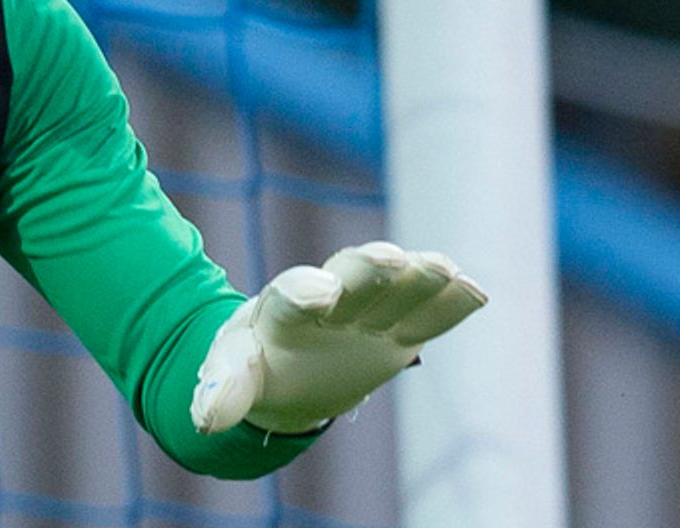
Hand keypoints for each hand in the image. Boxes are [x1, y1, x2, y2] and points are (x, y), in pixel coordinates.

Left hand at [190, 241, 487, 435]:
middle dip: (369, 270)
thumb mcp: (231, 376)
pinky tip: (475, 291)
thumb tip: (204, 421)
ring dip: (417, 280)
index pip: (291, 296)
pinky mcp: (398, 331)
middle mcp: (328, 298)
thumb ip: (222, 392)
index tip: (320, 292)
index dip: (306, 292)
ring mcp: (367, 311)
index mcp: (280, 310)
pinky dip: (448, 304)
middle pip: (350, 277)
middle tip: (390, 259)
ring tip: (444, 268)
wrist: (287, 363)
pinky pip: (426, 315)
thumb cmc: (256, 363)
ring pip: (393, 289)